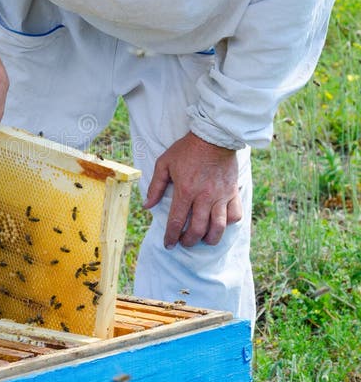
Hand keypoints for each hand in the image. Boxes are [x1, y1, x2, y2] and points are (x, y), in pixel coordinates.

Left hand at [144, 131, 241, 248]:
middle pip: (197, 230)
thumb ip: (155, 186)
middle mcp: (204, 197)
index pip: (176, 222)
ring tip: (202, 238)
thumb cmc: (186, 149)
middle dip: (189, 241)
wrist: (213, 136)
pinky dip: (228, 224)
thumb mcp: (164, 163)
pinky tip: (220, 224)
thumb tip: (147, 206)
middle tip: (184, 242)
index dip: (171, 237)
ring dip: (209, 238)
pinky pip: (235, 215)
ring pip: (218, 228)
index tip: (169, 244)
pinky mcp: (233, 193)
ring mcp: (221, 196)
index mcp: (185, 190)